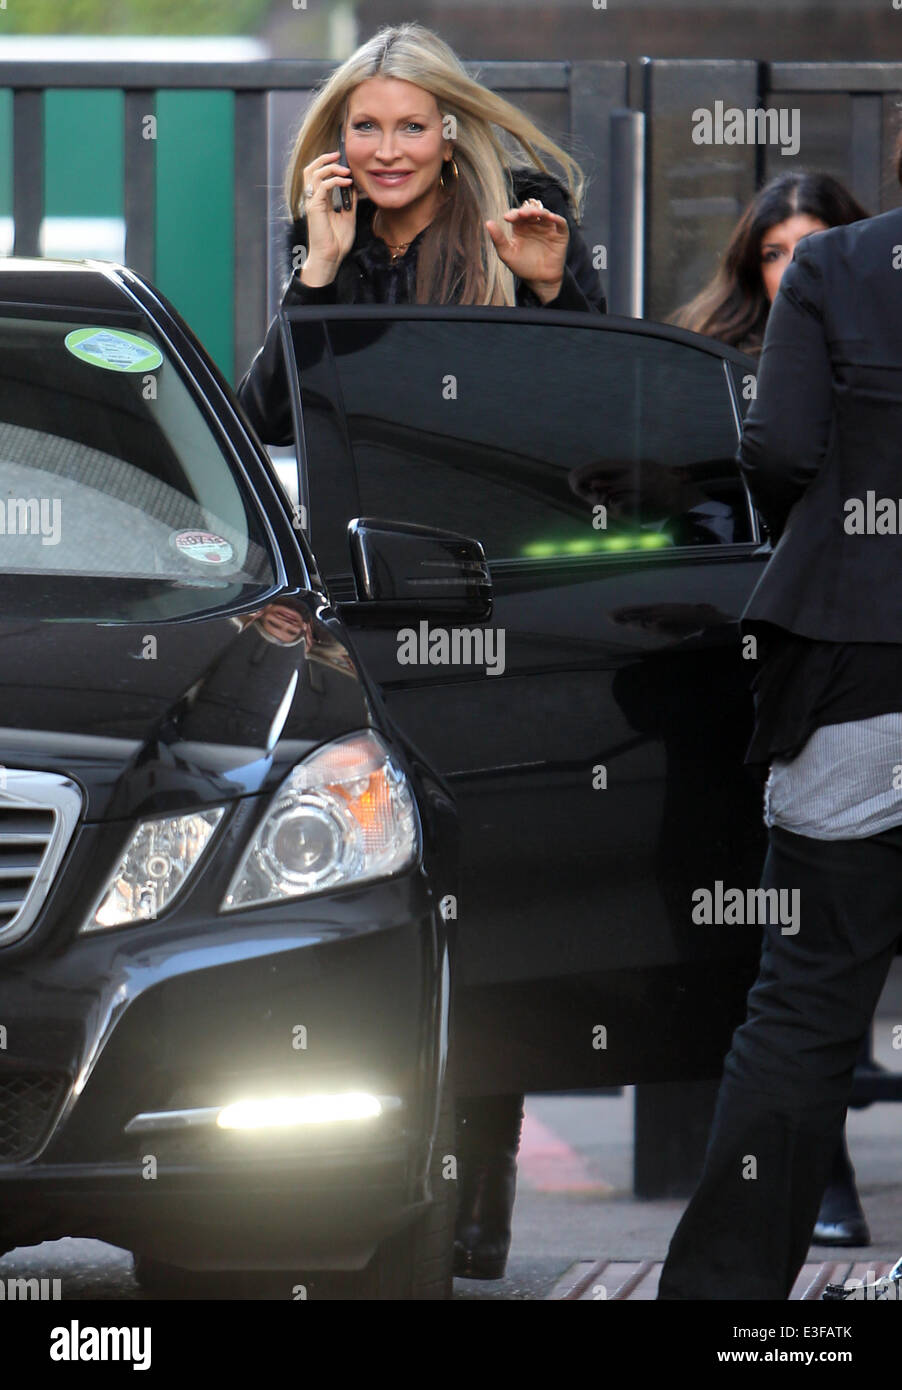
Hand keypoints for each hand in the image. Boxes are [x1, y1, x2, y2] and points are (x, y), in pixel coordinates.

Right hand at [299, 150, 356, 284]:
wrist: (331, 257)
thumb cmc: (337, 242)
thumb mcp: (348, 216)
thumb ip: (350, 201)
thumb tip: (354, 187)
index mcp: (319, 200)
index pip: (318, 175)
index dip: (327, 164)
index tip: (342, 160)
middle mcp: (313, 199)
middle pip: (310, 170)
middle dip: (324, 159)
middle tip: (338, 154)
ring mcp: (312, 203)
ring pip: (314, 174)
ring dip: (331, 168)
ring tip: (346, 171)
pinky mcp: (314, 208)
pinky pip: (322, 186)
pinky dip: (336, 181)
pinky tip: (347, 183)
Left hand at [486, 199, 568, 301]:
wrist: (539, 280)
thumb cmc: (522, 267)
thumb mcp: (507, 254)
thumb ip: (498, 239)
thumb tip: (488, 222)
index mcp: (521, 227)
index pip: (517, 214)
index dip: (513, 214)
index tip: (507, 218)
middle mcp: (534, 224)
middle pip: (531, 211)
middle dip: (526, 211)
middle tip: (521, 214)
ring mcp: (547, 228)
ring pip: (545, 214)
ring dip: (539, 212)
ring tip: (534, 214)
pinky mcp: (560, 234)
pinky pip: (560, 223)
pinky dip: (557, 218)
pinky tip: (550, 218)